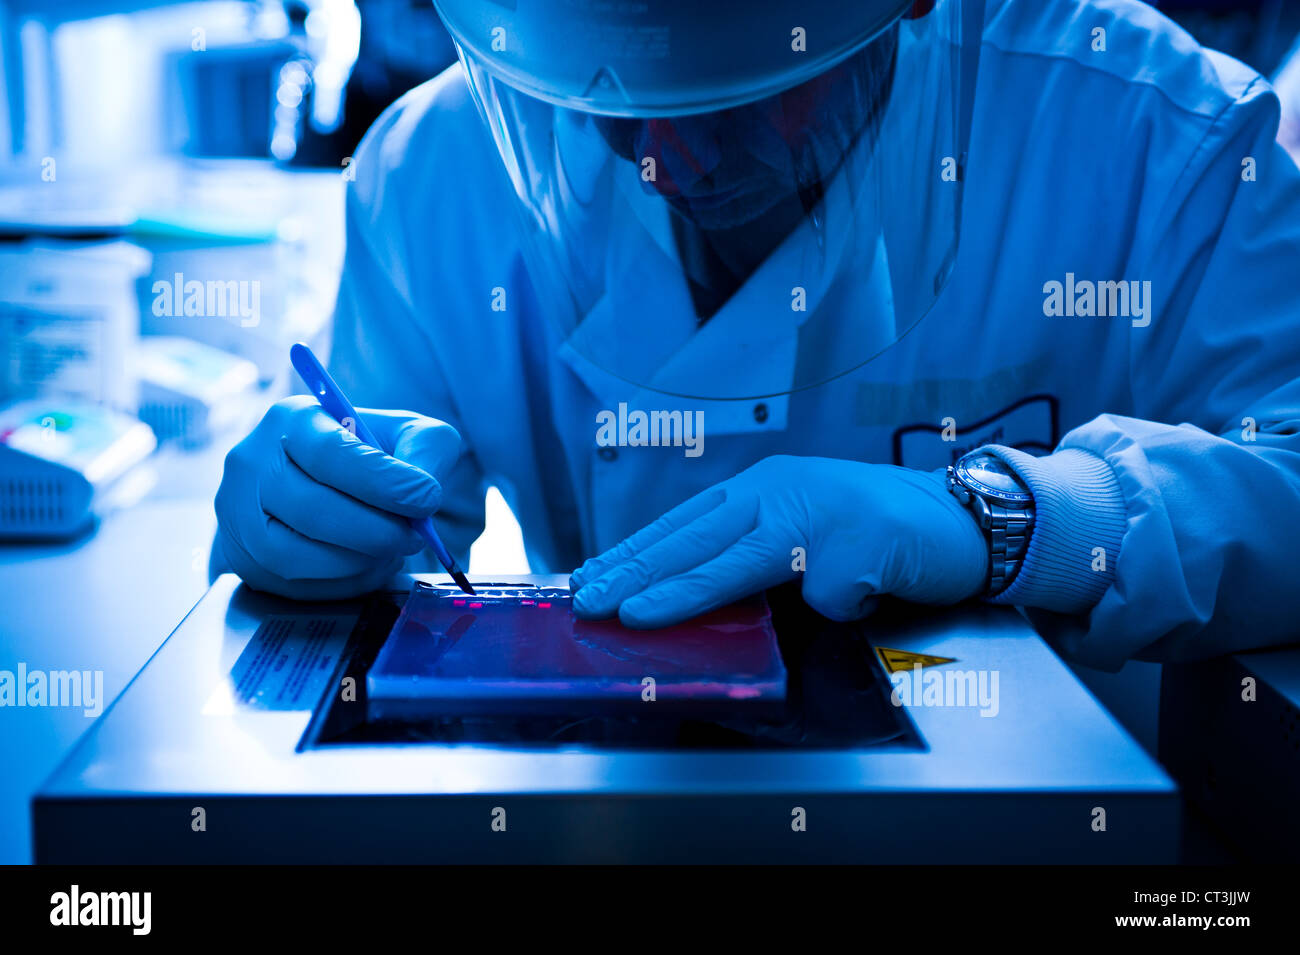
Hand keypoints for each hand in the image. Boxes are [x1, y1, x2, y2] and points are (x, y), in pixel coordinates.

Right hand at [215, 395, 460, 598]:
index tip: (427, 499)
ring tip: (391, 548)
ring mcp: (238, 515)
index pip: (330, 452)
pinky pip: (293, 586)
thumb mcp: (407, 434)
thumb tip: (424, 486)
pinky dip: (343, 582)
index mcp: (292, 420)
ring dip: (358, 560)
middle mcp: (252, 463)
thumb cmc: (370, 458)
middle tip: (415, 536)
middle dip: (376, 530)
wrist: (331, 488)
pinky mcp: (243, 560)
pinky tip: (368, 564)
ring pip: (296, 555)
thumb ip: (426, 447)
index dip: (383, 481)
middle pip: (311, 509)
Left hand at [570, 455, 988, 627]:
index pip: (683, 522)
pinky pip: (831, 597)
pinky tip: (862, 595)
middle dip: (635, 570)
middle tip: (587, 597)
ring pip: (736, 556)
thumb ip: (750, 550)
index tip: (589, 574)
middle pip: (694, 535)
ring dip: (680, 587)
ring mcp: (819, 514)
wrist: (964, 516)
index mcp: (763, 486)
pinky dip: (843, 606)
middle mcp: (782, 490)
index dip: (633, 550)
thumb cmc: (877, 526)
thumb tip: (685, 592)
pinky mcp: (858, 545)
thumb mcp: (803, 525)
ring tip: (633, 612)